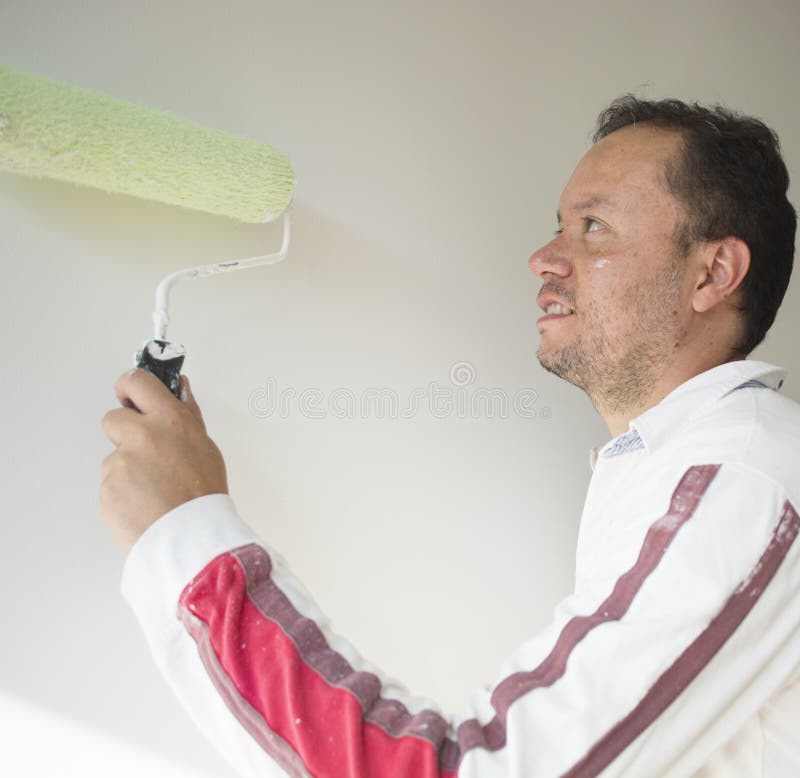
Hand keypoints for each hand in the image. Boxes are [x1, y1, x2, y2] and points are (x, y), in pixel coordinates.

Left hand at [101, 369, 227, 551]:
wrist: (190, 538)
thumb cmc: (204, 494)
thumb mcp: (205, 447)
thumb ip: (187, 414)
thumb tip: (179, 387)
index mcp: (170, 421)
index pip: (137, 381)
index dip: (129, 386)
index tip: (130, 394)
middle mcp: (142, 436)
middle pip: (113, 419)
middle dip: (125, 433)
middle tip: (147, 454)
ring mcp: (120, 463)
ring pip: (114, 457)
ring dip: (127, 468)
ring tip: (153, 489)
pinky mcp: (106, 489)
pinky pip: (110, 484)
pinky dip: (123, 493)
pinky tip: (144, 504)